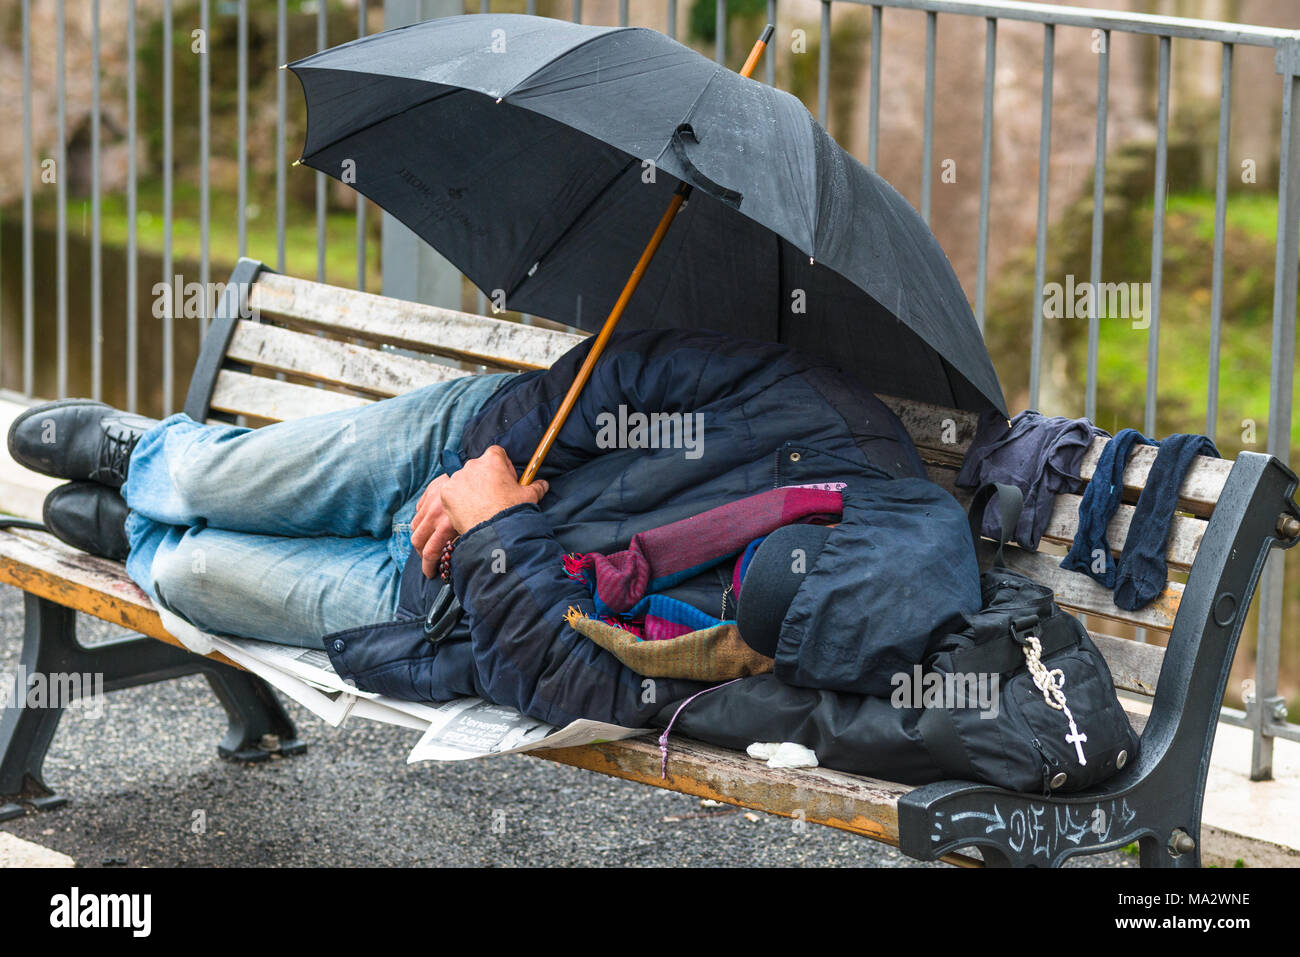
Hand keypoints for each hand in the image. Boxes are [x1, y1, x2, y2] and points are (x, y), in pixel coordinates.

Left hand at [411, 447, 548, 578]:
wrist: (494, 530)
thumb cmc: (512, 510)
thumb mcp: (530, 496)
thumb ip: (537, 486)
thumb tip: (544, 484)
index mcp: (493, 460)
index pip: (496, 453)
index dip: (502, 465)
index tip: (506, 480)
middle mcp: (472, 464)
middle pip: (478, 467)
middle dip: (485, 479)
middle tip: (493, 497)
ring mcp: (457, 478)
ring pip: (464, 480)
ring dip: (471, 489)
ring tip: (480, 507)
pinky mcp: (446, 493)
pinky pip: (452, 493)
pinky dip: (458, 501)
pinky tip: (468, 511)